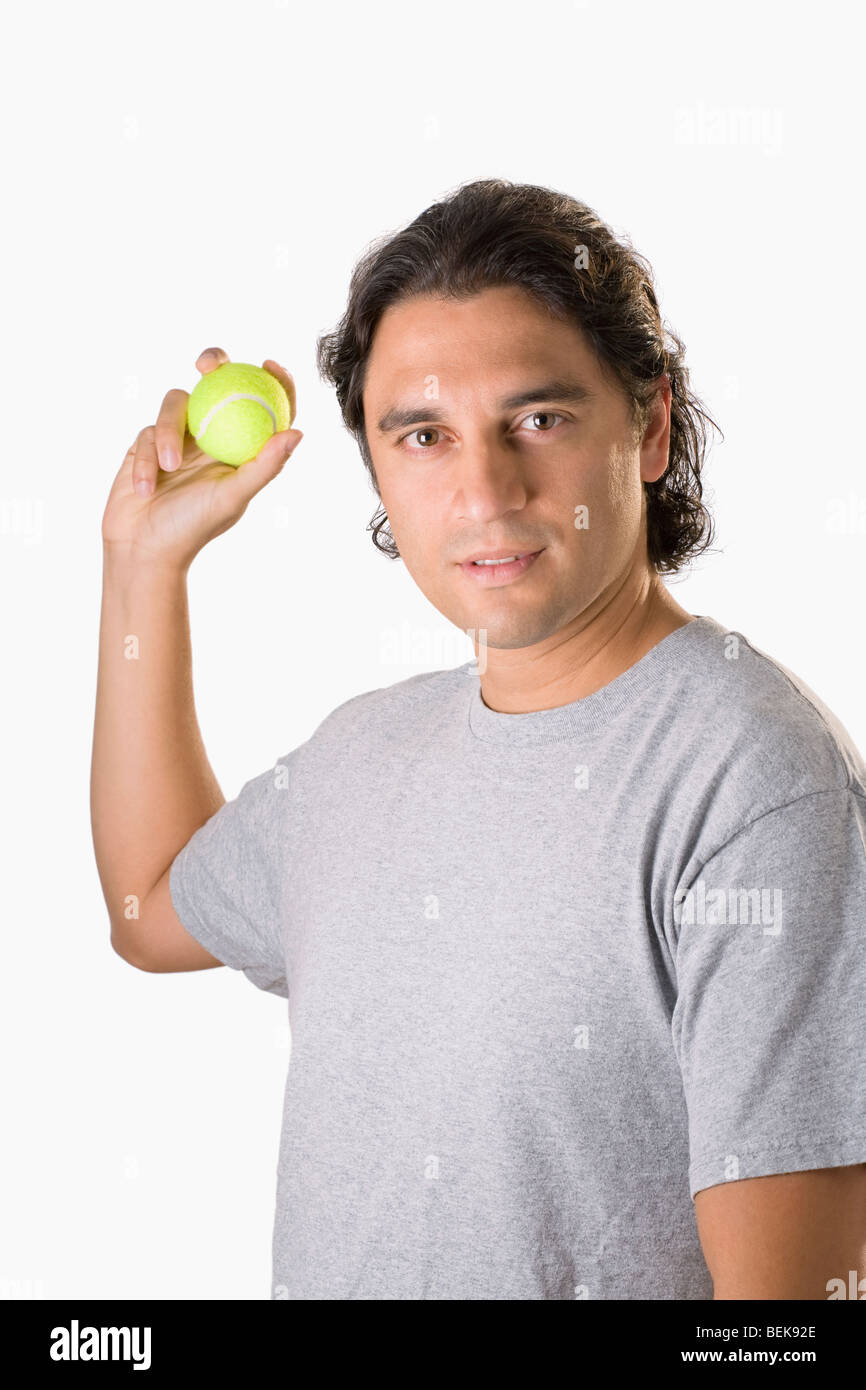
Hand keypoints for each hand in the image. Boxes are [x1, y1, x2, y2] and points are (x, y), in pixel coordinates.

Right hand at [101, 347, 302, 569]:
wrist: (142, 549)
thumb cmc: (192, 528)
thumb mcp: (232, 497)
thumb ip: (264, 465)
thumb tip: (297, 433)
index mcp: (241, 448)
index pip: (264, 406)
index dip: (273, 381)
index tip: (269, 364)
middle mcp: (213, 437)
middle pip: (217, 383)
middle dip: (213, 361)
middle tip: (207, 365)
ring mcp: (179, 437)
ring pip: (175, 404)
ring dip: (168, 433)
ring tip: (168, 468)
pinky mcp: (146, 443)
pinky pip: (146, 432)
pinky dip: (145, 461)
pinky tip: (144, 487)